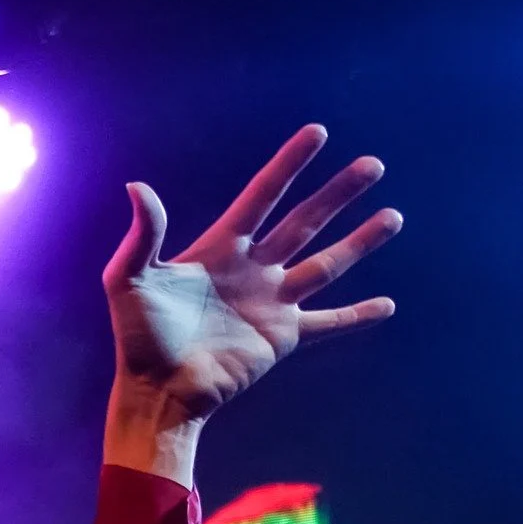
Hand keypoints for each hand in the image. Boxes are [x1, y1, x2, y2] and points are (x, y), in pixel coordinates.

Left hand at [102, 123, 401, 486]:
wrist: (158, 390)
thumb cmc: (138, 337)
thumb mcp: (129, 280)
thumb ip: (142, 235)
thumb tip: (137, 187)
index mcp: (220, 250)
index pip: (262, 196)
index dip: (288, 165)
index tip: (317, 133)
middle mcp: (252, 270)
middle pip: (304, 222)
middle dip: (338, 194)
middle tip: (372, 165)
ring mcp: (271, 302)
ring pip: (326, 264)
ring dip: (360, 241)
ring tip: (393, 216)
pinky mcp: (283, 336)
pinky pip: (329, 322)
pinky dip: (357, 315)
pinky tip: (387, 305)